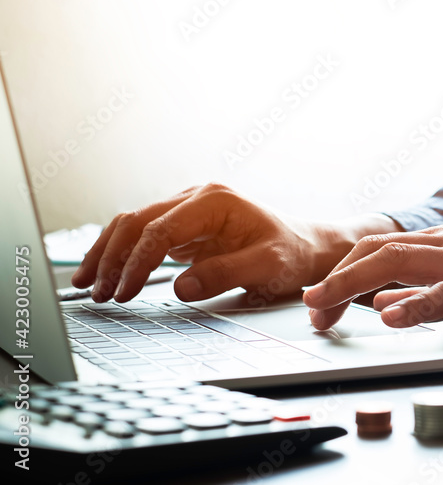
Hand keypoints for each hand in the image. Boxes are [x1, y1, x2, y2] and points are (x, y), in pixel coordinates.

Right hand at [73, 183, 395, 303]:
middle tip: (98, 293)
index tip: (124, 293)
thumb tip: (182, 287)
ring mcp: (187, 209)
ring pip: (132, 225)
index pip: (161, 229)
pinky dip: (120, 254)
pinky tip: (104, 275)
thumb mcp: (268, 267)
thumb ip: (227, 274)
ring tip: (88, 285)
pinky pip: (141, 235)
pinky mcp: (183, 226)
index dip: (137, 262)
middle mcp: (196, 198)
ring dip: (107, 254)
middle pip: (137, 221)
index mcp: (215, 200)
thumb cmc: (291, 254)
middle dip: (112, 257)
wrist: (305, 247)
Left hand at [302, 224, 442, 347]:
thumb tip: (380, 303)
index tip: (317, 300)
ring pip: (399, 262)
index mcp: (442, 243)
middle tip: (310, 308)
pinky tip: (389, 317)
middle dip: (336, 277)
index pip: (378, 247)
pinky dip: (414, 305)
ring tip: (323, 308)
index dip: (341, 271)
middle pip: (377, 249)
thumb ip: (422, 294)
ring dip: (352, 284)